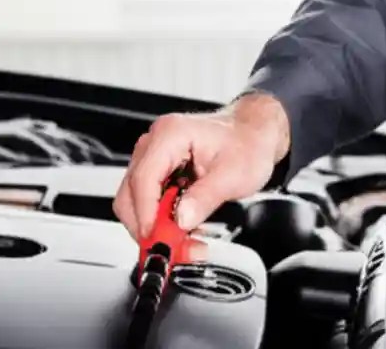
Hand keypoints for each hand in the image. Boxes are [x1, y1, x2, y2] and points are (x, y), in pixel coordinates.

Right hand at [113, 93, 290, 253]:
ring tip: (184, 243)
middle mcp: (155, 144)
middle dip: (148, 226)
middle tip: (172, 249)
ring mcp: (154, 157)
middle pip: (131, 193)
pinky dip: (162, 221)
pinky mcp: (159, 171)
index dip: (146, 213)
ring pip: (135, 201)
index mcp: (170, 135)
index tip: (156, 238)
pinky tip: (182, 230)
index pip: (143, 178)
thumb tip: (181, 220)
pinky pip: (148, 201)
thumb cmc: (247, 145)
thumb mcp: (234, 175)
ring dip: (156, 227)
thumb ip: (206, 198)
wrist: (254, 136)